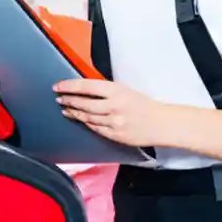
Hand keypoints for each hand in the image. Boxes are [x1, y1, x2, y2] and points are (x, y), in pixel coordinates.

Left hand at [54, 79, 175, 147]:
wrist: (163, 124)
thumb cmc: (145, 105)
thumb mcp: (125, 90)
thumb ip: (106, 91)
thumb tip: (85, 90)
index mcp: (117, 91)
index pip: (86, 86)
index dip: (69, 86)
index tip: (58, 86)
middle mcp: (113, 106)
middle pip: (83, 104)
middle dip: (68, 100)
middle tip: (59, 98)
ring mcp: (114, 123)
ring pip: (86, 117)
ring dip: (74, 113)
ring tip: (65, 109)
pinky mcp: (115, 135)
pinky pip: (95, 128)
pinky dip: (86, 123)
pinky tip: (80, 119)